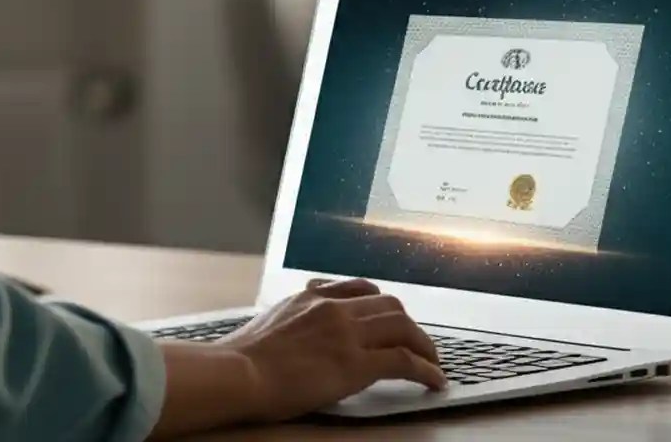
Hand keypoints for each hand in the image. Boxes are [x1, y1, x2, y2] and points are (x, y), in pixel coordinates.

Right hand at [220, 279, 444, 421]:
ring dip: (423, 345)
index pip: (357, 288)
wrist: (237, 373)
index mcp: (310, 299)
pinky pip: (403, 360)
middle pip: (388, 305)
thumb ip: (290, 318)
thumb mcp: (267, 323)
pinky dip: (425, 369)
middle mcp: (333, 308)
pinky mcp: (355, 364)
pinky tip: (434, 381)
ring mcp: (346, 334)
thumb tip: (294, 330)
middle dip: (408, 325)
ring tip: (433, 362)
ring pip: (402, 326)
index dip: (380, 303)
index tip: (386, 316)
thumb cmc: (240, 359)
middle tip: (417, 343)